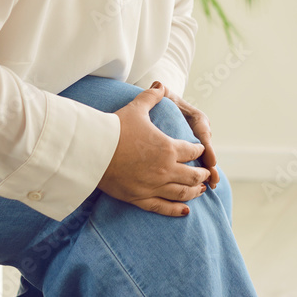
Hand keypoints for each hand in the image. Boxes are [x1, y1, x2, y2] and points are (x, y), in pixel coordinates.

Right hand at [98, 82, 211, 216]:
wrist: (91, 150)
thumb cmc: (115, 128)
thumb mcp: (136, 109)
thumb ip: (151, 97)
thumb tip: (159, 85)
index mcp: (168, 148)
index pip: (192, 151)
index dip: (199, 150)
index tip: (200, 150)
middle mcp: (165, 169)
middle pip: (192, 175)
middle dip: (200, 173)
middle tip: (204, 173)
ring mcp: (153, 186)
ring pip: (182, 193)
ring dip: (194, 191)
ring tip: (200, 190)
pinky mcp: (139, 198)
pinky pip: (163, 207)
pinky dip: (176, 210)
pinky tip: (185, 211)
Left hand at [163, 87, 219, 188]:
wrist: (167, 107)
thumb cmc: (165, 103)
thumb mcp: (163, 97)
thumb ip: (158, 93)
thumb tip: (157, 85)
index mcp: (195, 117)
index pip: (201, 128)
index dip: (205, 143)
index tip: (208, 155)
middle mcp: (200, 130)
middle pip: (206, 147)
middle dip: (210, 163)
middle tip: (212, 177)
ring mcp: (197, 142)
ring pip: (205, 157)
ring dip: (208, 171)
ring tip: (212, 185)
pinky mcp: (192, 151)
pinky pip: (198, 163)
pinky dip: (200, 175)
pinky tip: (201, 188)